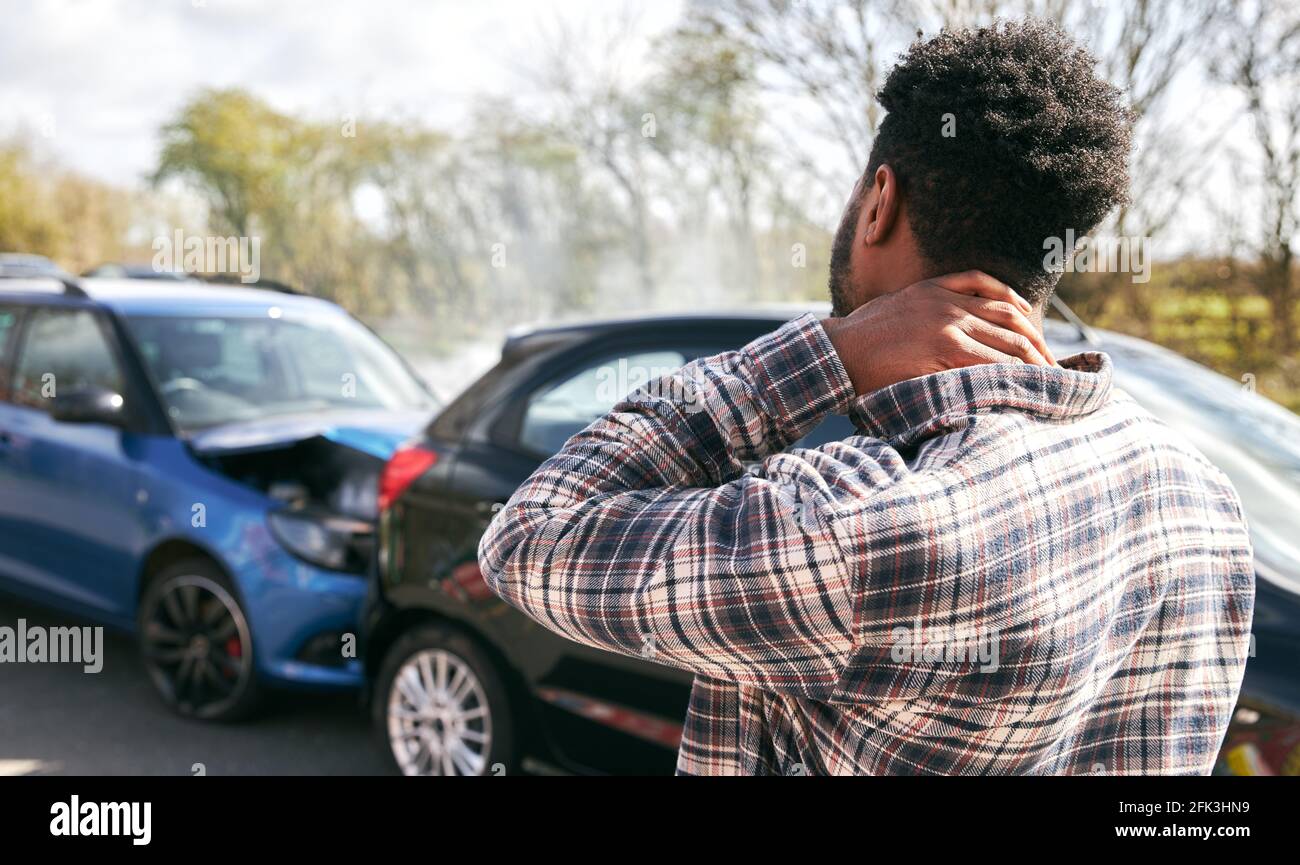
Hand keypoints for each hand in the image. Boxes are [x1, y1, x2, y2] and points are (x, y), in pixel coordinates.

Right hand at [821, 271, 1056, 395]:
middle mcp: (948, 302)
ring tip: (1048, 379)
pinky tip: (1023, 382)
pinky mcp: (943, 348)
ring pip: (1006, 340)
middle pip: (1010, 317)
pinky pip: (989, 360)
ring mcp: (948, 324)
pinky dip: (1010, 372)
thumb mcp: (896, 308)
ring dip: (1032, 362)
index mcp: (937, 287)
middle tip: (1052, 365)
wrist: (838, 352)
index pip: (996, 293)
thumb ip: (926, 309)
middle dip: (1037, 343)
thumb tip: (948, 331)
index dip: (1022, 315)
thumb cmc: (860, 338)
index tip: (1035, 336)